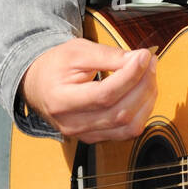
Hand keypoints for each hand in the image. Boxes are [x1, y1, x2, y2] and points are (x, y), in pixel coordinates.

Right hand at [21, 39, 157, 142]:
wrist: (38, 85)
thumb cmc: (55, 66)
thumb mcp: (77, 51)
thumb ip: (108, 55)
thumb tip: (138, 59)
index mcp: (61, 101)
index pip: (104, 94)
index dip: (130, 75)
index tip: (144, 56)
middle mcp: (72, 124)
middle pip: (120, 112)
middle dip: (143, 85)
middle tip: (149, 61)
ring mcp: (84, 135)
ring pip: (128, 126)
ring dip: (146, 99)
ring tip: (148, 74)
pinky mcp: (95, 137)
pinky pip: (127, 131)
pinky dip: (141, 111)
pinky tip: (142, 91)